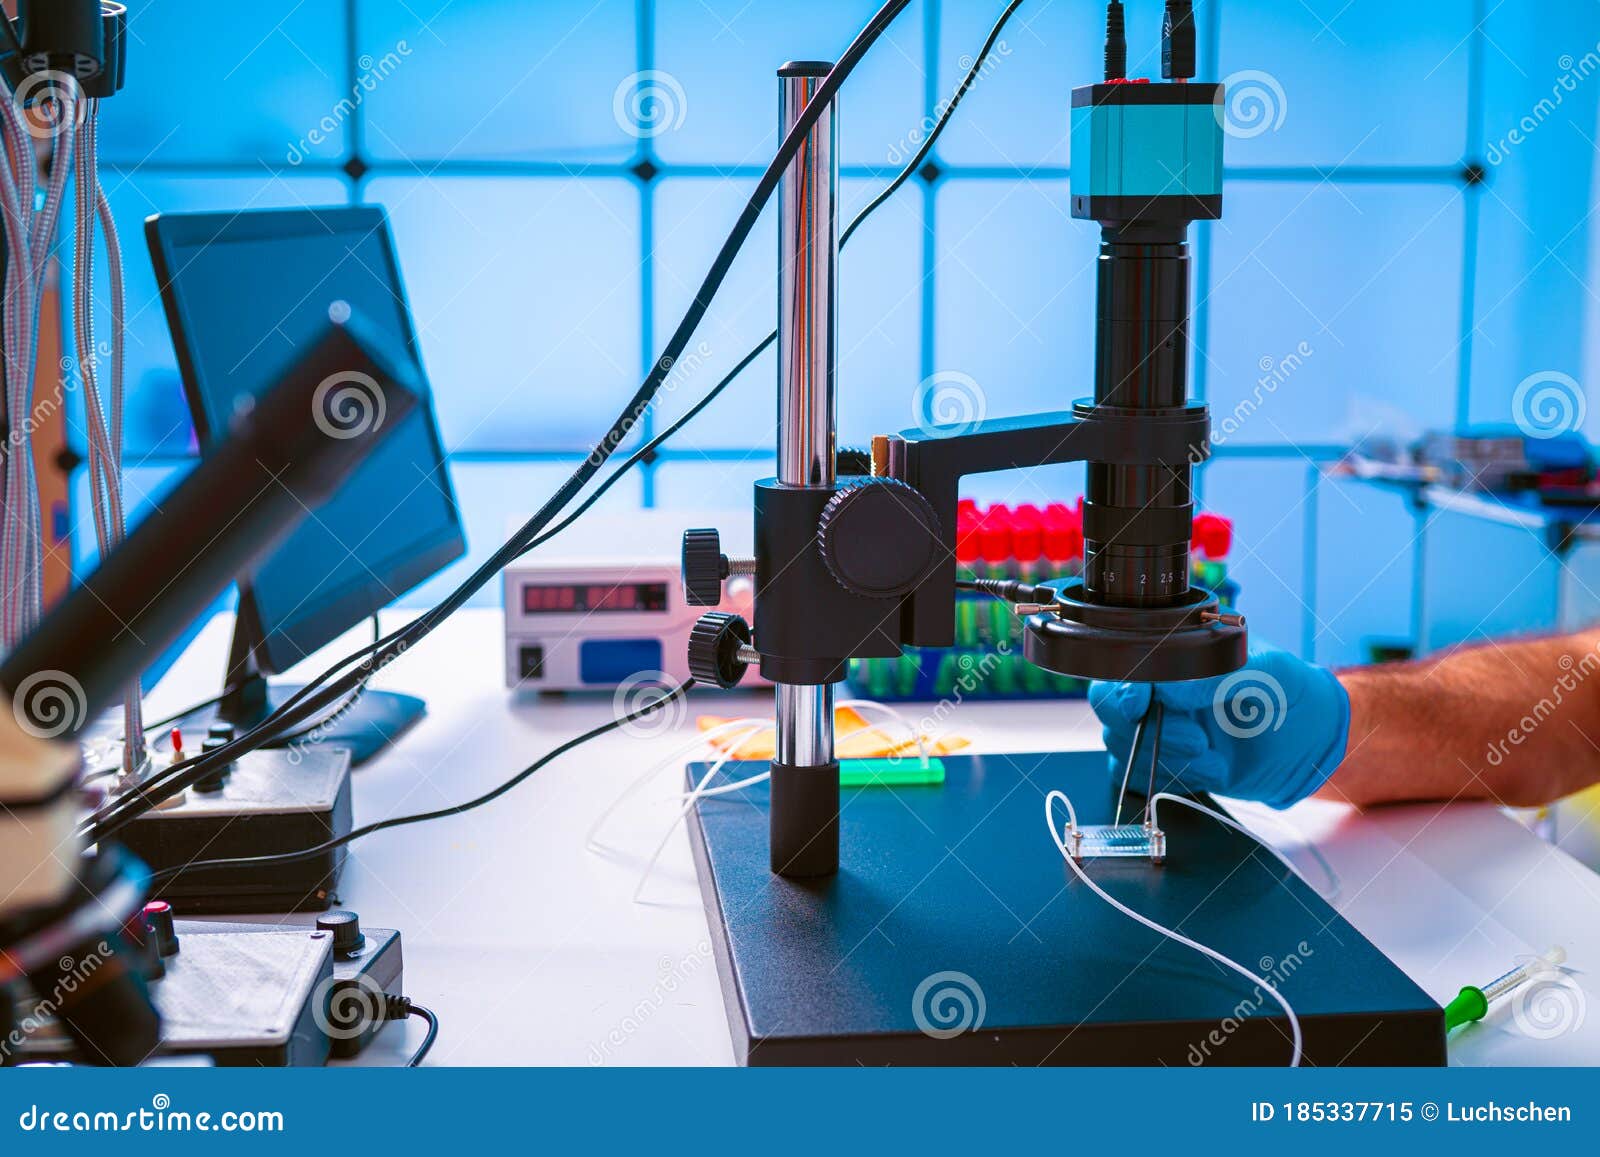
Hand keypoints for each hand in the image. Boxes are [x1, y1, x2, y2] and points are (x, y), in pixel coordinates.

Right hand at [1088, 647, 1350, 808]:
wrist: (1312, 741)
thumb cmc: (1292, 691)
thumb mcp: (1266, 672)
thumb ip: (1216, 677)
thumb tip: (1169, 691)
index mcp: (1176, 655)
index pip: (1123, 668)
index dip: (1123, 690)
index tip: (1140, 706)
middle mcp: (1159, 689)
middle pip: (1109, 708)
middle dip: (1145, 730)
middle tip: (1196, 740)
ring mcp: (1160, 726)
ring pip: (1120, 744)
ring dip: (1162, 757)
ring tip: (1211, 757)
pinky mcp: (1167, 761)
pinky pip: (1135, 775)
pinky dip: (1163, 778)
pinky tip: (1206, 772)